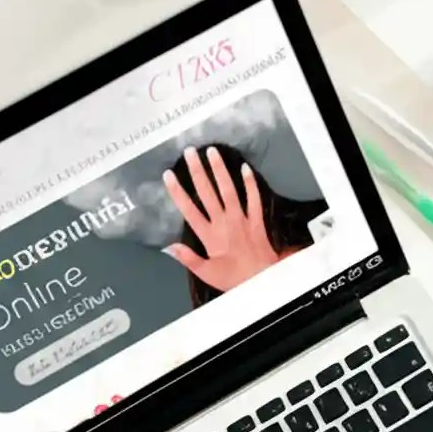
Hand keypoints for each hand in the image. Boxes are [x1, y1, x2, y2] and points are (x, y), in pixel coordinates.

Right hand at [163, 147, 278, 292]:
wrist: (263, 280)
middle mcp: (224, 223)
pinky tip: (245, 168)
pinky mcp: (256, 220)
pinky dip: (250, 183)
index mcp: (209, 236)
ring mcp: (241, 219)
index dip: (178, 191)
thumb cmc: (235, 278)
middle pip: (207, 193)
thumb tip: (169, 247)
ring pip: (229, 190)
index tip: (169, 175)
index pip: (189, 209)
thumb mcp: (207, 273)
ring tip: (212, 152)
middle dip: (197, 171)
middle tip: (190, 152)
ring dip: (220, 170)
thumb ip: (188, 259)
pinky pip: (254, 199)